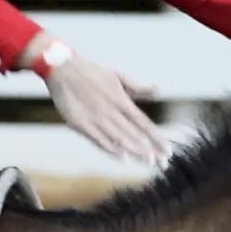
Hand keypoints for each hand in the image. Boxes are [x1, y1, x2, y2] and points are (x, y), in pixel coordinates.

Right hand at [30, 45, 167, 166]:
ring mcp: (95, 118)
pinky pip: (97, 138)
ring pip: (119, 138)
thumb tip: (158, 90)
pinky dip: (110, 148)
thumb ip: (138, 88)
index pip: (143, 123)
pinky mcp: (79, 123)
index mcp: (121, 100)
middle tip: (162, 163)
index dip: (156, 138)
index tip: (168, 150)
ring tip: (148, 162)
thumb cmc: (92, 72)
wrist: (63, 68)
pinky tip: (122, 157)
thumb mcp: (118, 76)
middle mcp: (111, 110)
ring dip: (134, 151)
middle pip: (134, 134)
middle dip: (149, 149)